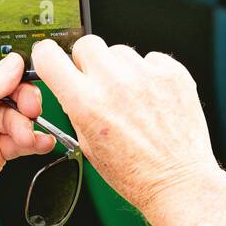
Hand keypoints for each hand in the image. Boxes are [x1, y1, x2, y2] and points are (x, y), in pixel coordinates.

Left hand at [0, 51, 54, 204]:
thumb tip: (11, 64)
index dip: (11, 72)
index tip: (26, 75)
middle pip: (9, 94)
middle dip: (24, 100)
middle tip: (30, 109)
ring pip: (18, 118)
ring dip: (29, 126)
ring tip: (28, 138)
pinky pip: (20, 142)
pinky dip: (35, 142)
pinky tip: (41, 143)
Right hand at [32, 35, 224, 218]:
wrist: (177, 181)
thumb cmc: (136, 173)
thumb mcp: (88, 145)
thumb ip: (77, 108)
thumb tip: (72, 84)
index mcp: (86, 102)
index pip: (49, 56)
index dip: (48, 56)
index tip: (53, 58)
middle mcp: (114, 83)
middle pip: (87, 43)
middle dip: (88, 61)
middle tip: (98, 83)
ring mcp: (145, 75)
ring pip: (120, 51)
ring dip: (120, 69)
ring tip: (132, 98)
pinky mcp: (172, 73)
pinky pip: (151, 59)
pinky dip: (149, 74)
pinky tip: (152, 98)